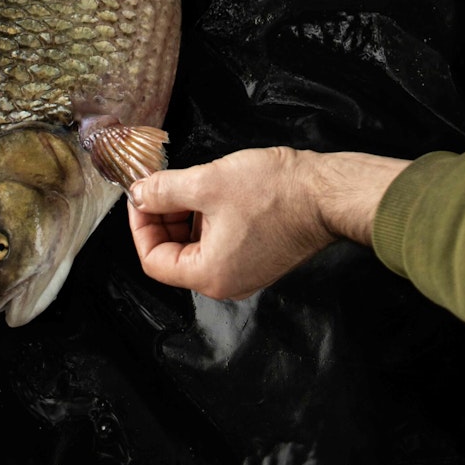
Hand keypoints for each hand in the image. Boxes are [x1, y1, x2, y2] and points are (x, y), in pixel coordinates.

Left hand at [128, 147, 410, 299]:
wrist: (326, 193)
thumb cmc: (273, 191)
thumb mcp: (206, 183)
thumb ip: (164, 191)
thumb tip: (137, 194)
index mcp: (209, 275)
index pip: (153, 260)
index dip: (140, 224)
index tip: (141, 194)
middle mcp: (225, 283)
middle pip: (174, 255)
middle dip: (163, 217)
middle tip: (161, 183)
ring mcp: (245, 272)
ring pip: (197, 246)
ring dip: (185, 215)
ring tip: (189, 182)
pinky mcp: (259, 256)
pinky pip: (220, 242)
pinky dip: (208, 218)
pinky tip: (213, 190)